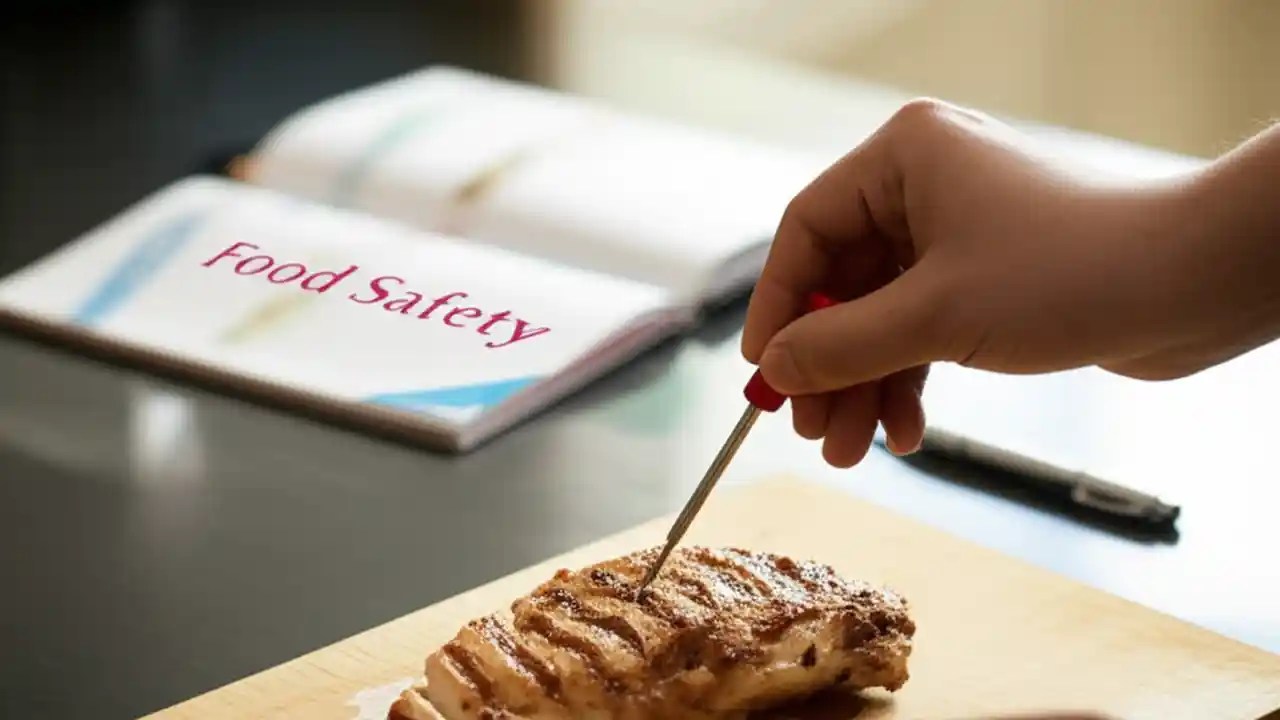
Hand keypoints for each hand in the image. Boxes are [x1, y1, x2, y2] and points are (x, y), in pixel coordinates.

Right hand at [742, 99, 1279, 467]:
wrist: (1193, 284)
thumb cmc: (1069, 271)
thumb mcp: (934, 316)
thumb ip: (841, 345)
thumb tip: (775, 369)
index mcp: (904, 158)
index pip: (807, 231)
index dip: (778, 306)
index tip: (764, 372)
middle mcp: (926, 185)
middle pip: (843, 283)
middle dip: (829, 365)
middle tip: (813, 430)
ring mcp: (958, 232)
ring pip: (882, 315)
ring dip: (865, 385)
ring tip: (852, 450)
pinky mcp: (988, 277)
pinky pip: (923, 329)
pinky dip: (909, 380)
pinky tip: (903, 433)